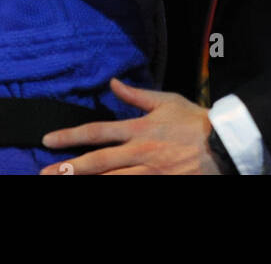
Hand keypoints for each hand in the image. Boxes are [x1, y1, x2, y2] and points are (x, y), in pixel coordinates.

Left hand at [39, 78, 220, 174]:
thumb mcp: (167, 100)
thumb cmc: (195, 121)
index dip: (70, 136)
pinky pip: (132, 189)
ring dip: (86, 182)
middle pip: (97, 162)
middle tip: (45, 173)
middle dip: (69, 169)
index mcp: (139, 128)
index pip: (97, 131)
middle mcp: (140, 152)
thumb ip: (136, 95)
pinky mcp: (159, 185)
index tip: (48, 140)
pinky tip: (100, 189)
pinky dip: (114, 188)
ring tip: (64, 184)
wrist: (224, 145)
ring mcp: (149, 172)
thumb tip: (112, 82)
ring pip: (111, 181)